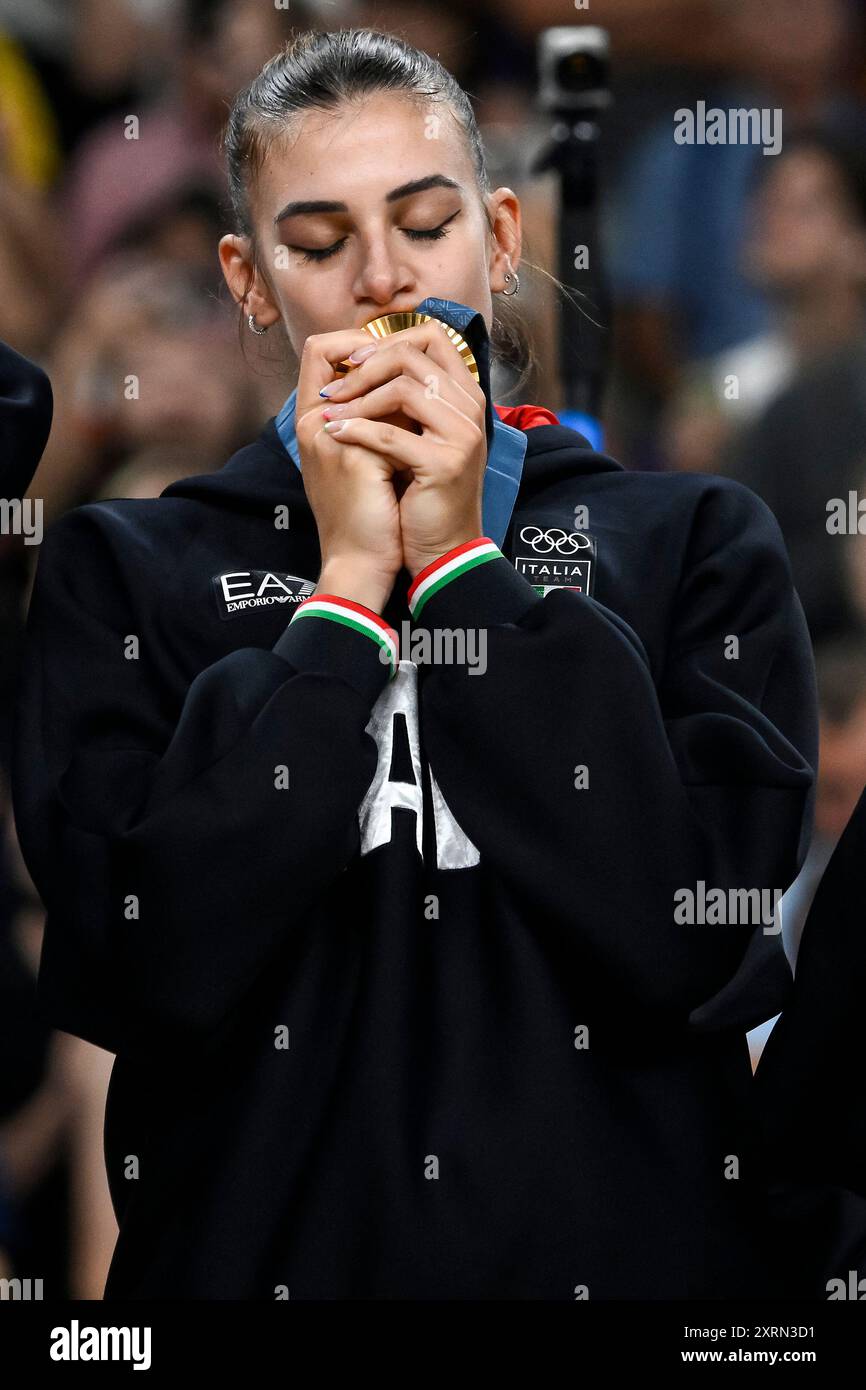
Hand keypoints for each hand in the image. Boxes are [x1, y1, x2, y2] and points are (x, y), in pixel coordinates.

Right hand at [296, 329, 406, 610]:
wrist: (362, 564)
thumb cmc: (367, 514)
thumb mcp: (366, 457)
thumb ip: (376, 419)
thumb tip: (410, 379)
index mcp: (311, 422)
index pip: (318, 350)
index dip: (357, 343)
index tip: (392, 357)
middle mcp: (311, 423)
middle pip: (328, 348)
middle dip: (377, 351)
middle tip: (414, 366)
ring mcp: (328, 438)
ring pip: (364, 378)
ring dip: (397, 382)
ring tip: (423, 404)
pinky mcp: (353, 459)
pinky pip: (387, 417)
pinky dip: (409, 422)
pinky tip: (425, 436)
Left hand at [315, 321, 486, 576]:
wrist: (443, 548)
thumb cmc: (424, 493)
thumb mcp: (419, 436)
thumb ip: (407, 399)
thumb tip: (366, 357)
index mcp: (466, 395)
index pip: (432, 337)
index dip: (388, 340)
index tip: (355, 361)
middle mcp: (470, 408)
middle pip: (414, 354)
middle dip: (365, 365)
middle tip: (335, 389)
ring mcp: (462, 435)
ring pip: (403, 388)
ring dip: (358, 397)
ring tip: (332, 415)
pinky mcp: (444, 464)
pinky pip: (390, 435)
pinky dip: (356, 431)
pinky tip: (335, 435)